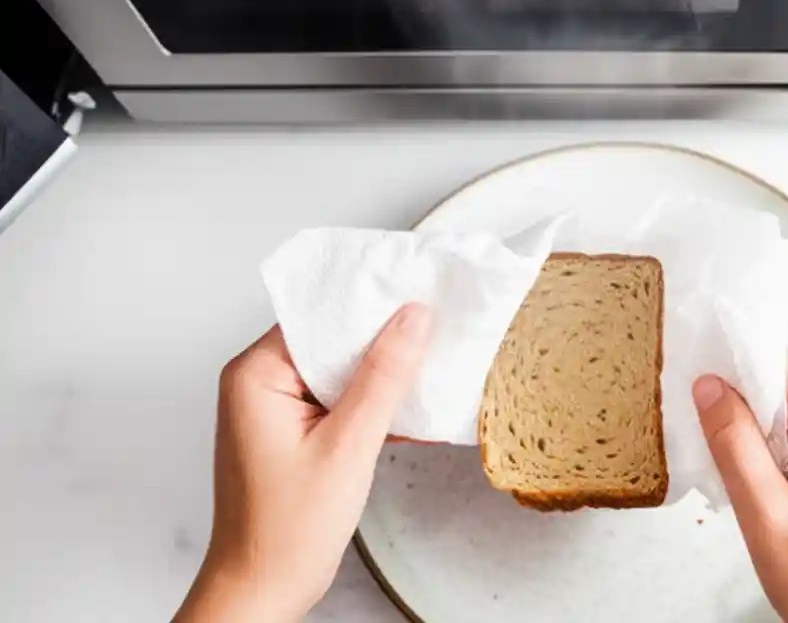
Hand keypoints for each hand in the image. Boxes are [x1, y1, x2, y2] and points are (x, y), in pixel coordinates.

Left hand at [176, 303, 430, 621]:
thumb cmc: (285, 532)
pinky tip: (411, 410)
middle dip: (384, 340)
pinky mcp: (293, 430)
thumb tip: (413, 319)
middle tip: (438, 329)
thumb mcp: (347, 446)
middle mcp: (258, 383)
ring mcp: (274, 407)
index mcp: (255, 375)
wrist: (262, 590)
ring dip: (383, 375)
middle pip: (332, 340)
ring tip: (433, 369)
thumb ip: (382, 377)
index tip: (419, 291)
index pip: (320, 316)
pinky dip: (372, 404)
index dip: (371, 304)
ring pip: (340, 370)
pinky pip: (338, 399)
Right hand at [693, 354, 787, 622]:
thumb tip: (709, 387)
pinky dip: (773, 466)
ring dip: (756, 446)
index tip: (691, 382)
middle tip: (711, 450)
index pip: (781, 364)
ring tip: (745, 490)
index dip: (733, 370)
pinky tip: (762, 499)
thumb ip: (735, 444)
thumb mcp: (770, 516)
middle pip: (784, 391)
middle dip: (742, 414)